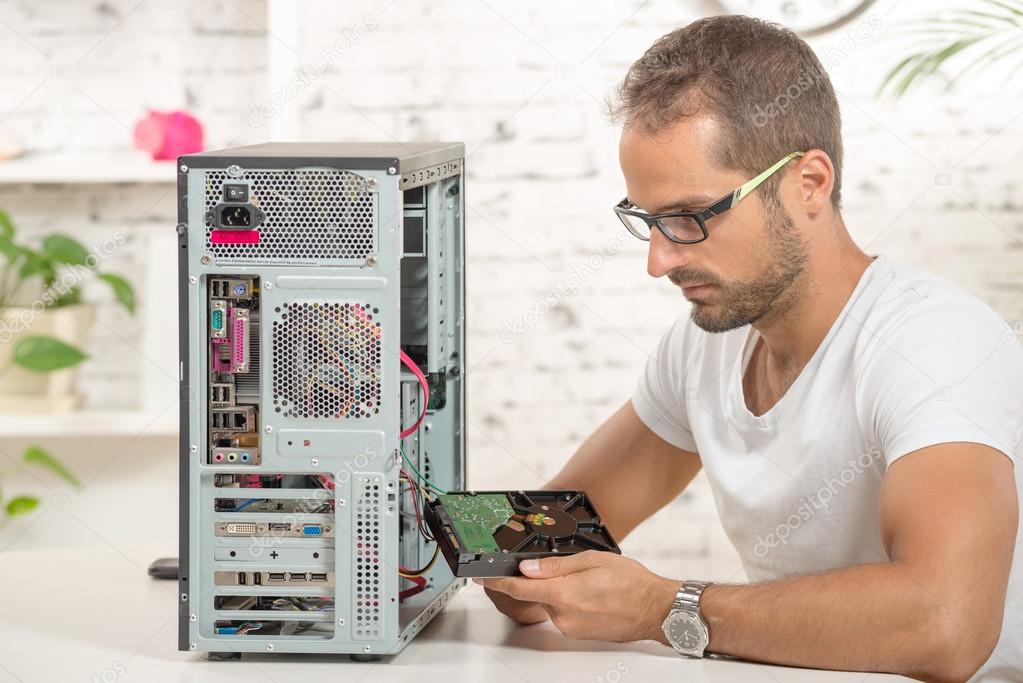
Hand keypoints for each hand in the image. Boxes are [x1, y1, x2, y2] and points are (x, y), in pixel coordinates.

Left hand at [477, 550, 678, 642]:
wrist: (655, 610)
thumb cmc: (631, 583)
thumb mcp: (592, 560)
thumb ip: (556, 566)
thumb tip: (528, 567)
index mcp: (564, 594)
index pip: (520, 587)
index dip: (498, 581)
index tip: (483, 577)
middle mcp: (563, 615)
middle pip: (536, 594)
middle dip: (542, 579)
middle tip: (567, 568)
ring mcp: (570, 627)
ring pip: (551, 603)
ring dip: (559, 590)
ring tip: (588, 580)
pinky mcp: (578, 633)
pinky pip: (564, 612)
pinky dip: (570, 600)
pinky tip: (591, 593)